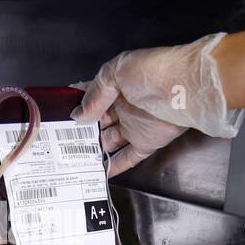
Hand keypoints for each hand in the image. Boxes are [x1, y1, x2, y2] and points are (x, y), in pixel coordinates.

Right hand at [70, 33, 241, 177]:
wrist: (186, 88)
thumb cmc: (152, 72)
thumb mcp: (116, 73)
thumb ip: (95, 95)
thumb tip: (79, 116)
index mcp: (117, 83)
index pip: (92, 95)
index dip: (76, 104)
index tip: (57, 115)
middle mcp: (124, 105)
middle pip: (98, 121)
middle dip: (80, 130)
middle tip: (59, 142)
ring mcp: (135, 125)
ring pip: (109, 140)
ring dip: (93, 149)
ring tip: (72, 159)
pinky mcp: (147, 142)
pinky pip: (128, 157)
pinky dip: (115, 166)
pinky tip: (99, 172)